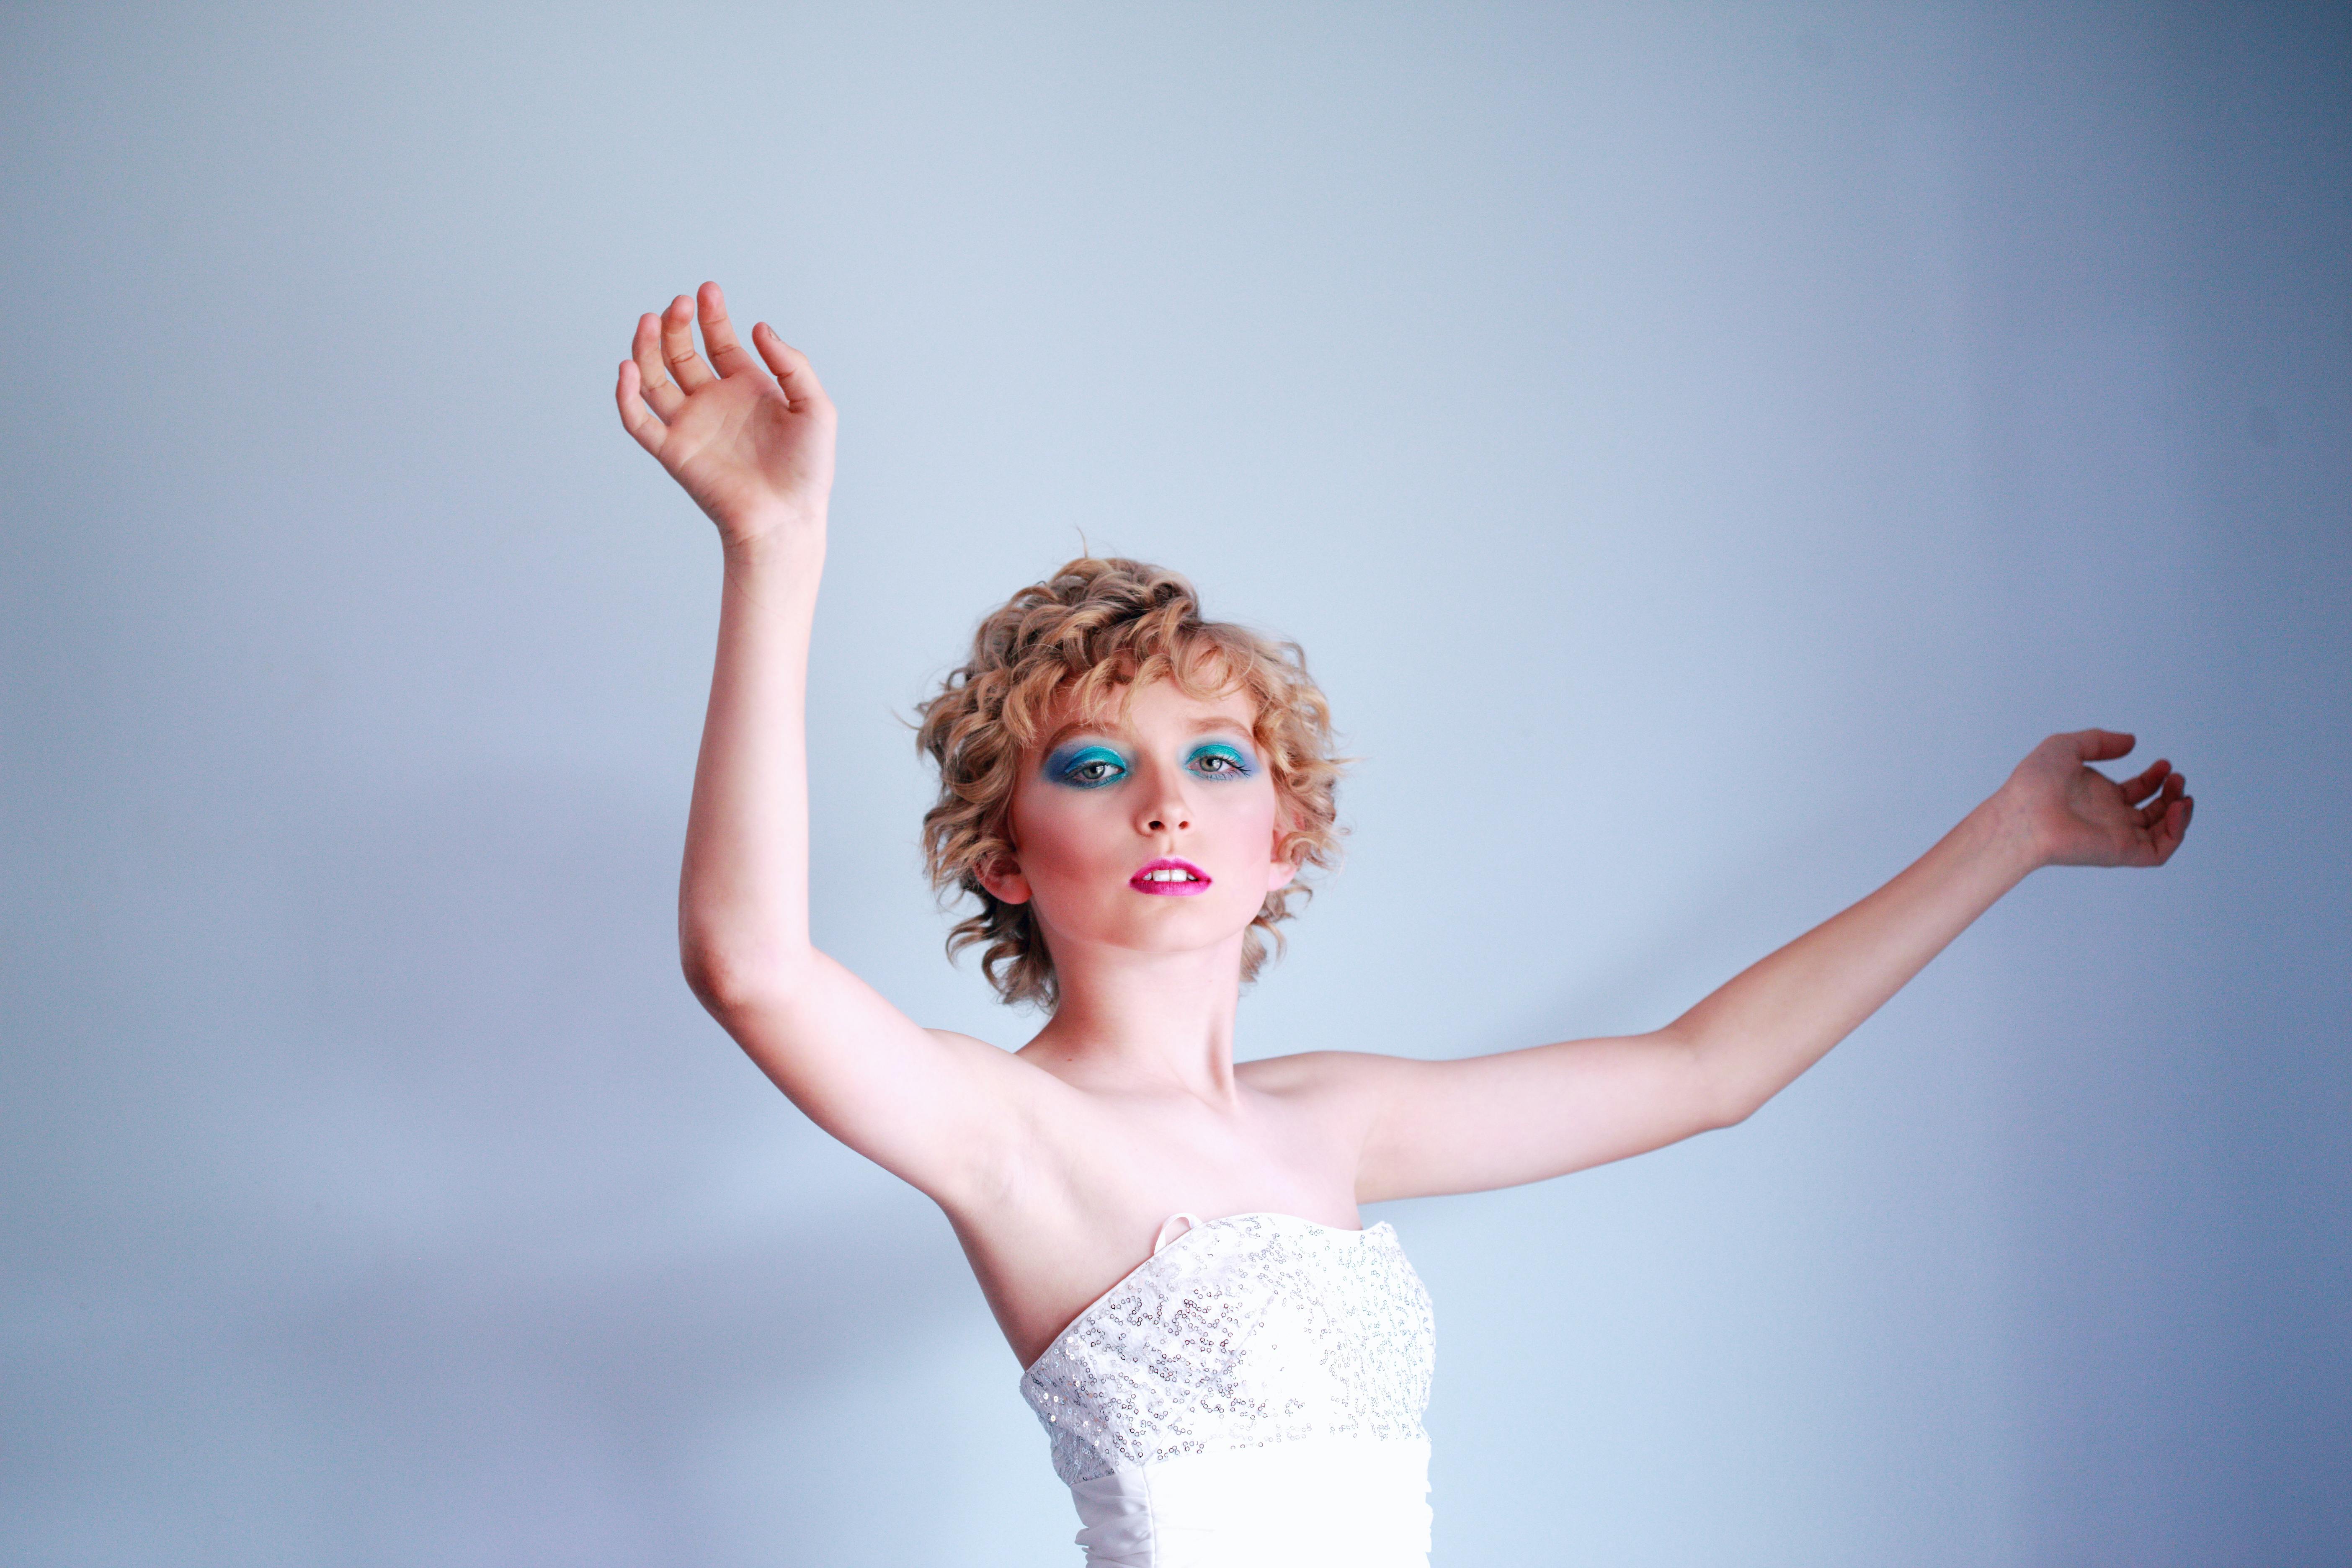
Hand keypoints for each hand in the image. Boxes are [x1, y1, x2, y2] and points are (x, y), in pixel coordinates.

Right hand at [614, 282, 835, 548]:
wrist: (787, 518)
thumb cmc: (807, 470)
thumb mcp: (814, 407)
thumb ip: (791, 365)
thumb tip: (759, 327)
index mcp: (747, 389)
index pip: (719, 342)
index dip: (711, 316)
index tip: (707, 291)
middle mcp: (714, 403)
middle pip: (681, 353)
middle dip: (677, 324)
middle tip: (680, 304)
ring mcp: (690, 426)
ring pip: (654, 379)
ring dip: (646, 348)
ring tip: (648, 320)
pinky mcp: (673, 452)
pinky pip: (638, 421)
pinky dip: (627, 395)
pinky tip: (629, 368)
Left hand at [2004, 729, 2193, 868]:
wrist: (2023, 814)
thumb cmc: (2034, 783)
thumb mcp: (2066, 746)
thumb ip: (2099, 741)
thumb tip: (2130, 742)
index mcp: (2098, 796)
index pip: (2137, 790)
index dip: (2155, 777)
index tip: (2163, 764)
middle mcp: (2109, 817)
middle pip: (2152, 810)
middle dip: (2171, 793)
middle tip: (2175, 777)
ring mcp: (2117, 835)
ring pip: (2161, 831)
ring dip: (2179, 812)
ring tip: (2181, 793)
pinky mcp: (2121, 852)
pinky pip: (2159, 851)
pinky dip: (2176, 832)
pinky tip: (2176, 809)